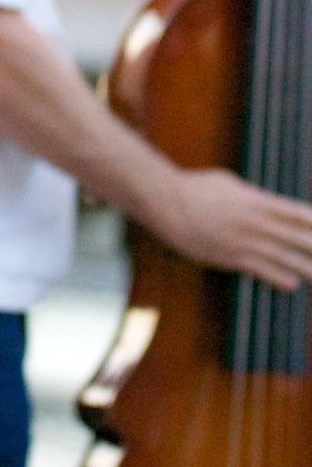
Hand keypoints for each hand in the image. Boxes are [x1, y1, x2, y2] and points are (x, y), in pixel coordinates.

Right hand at [158, 167, 311, 289]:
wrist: (167, 204)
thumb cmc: (197, 187)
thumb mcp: (230, 183)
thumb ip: (252, 195)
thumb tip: (266, 203)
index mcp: (257, 201)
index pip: (297, 213)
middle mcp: (255, 223)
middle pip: (297, 238)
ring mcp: (243, 242)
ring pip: (283, 257)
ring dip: (306, 267)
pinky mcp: (230, 258)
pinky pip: (260, 270)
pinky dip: (278, 277)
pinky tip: (292, 283)